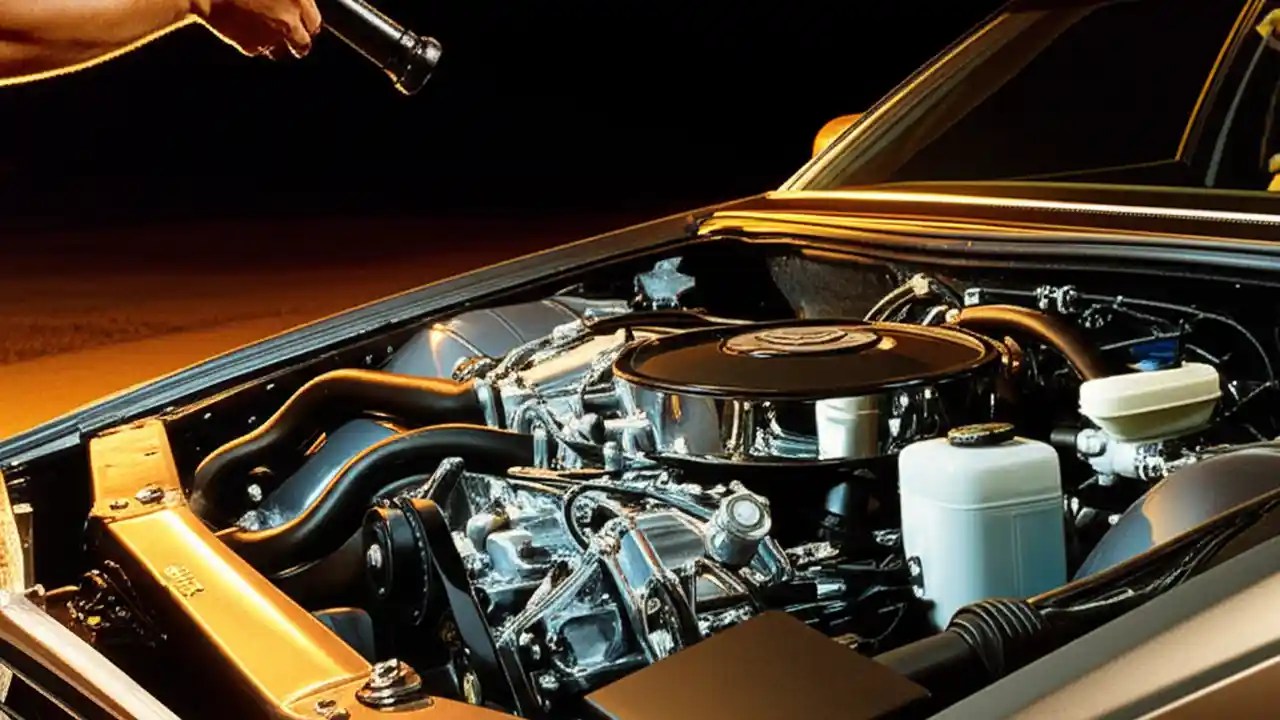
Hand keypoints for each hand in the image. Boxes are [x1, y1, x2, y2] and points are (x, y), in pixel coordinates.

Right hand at [192, 0, 321, 58]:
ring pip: (281, 52)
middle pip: (303, 44)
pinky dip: (253, 42)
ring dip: (275, 45)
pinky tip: (240, 26)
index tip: (301, 25)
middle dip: (297, 42)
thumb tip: (296, 5)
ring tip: (259, 29)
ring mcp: (272, 37)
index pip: (314, 24)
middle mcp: (290, 21)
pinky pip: (258, 50)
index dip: (306, 25)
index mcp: (298, 0)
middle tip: (286, 36)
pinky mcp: (253, 47)